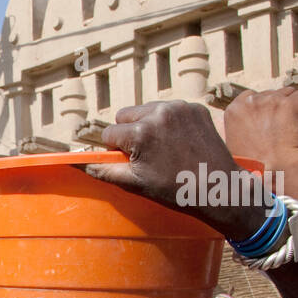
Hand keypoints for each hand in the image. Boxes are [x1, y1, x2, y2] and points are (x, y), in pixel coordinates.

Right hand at [86, 101, 260, 240]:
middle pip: (125, 115)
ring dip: (146, 125)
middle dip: (129, 132)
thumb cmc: (175, 190)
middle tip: (146, 155)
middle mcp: (158, 113)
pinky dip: (168, 122)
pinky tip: (178, 141)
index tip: (132, 163)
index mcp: (141, 133)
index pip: (109, 133)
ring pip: (146, 110)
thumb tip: (78, 164)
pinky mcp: (194, 107)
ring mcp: (179, 108)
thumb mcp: (134, 184)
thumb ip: (103, 171)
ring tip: (163, 148)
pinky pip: (168, 109)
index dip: (116, 151)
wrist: (219, 187)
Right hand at [221, 87, 297, 176]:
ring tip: (291, 121)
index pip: (248, 97)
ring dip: (289, 103)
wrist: (277, 169)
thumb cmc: (255, 165)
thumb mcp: (233, 146)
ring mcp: (271, 100)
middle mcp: (250, 101)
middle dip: (274, 104)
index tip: (264, 117)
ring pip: (286, 92)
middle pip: (268, 93)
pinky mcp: (290, 103)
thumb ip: (237, 128)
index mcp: (233, 111)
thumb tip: (244, 125)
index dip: (259, 107)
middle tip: (279, 122)